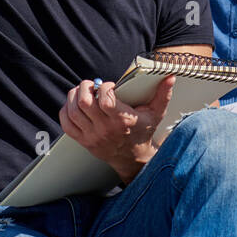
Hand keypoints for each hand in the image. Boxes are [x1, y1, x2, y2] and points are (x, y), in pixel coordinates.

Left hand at [59, 76, 174, 183]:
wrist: (133, 159)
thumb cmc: (144, 132)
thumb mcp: (156, 113)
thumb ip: (163, 94)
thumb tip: (170, 76)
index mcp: (122, 121)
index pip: (105, 100)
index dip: (104, 88)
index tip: (110, 86)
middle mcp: (105, 129)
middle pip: (84, 103)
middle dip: (85, 88)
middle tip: (91, 85)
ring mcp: (92, 136)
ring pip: (73, 112)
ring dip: (74, 97)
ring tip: (82, 92)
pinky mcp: (84, 141)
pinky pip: (67, 125)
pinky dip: (66, 111)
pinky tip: (73, 104)